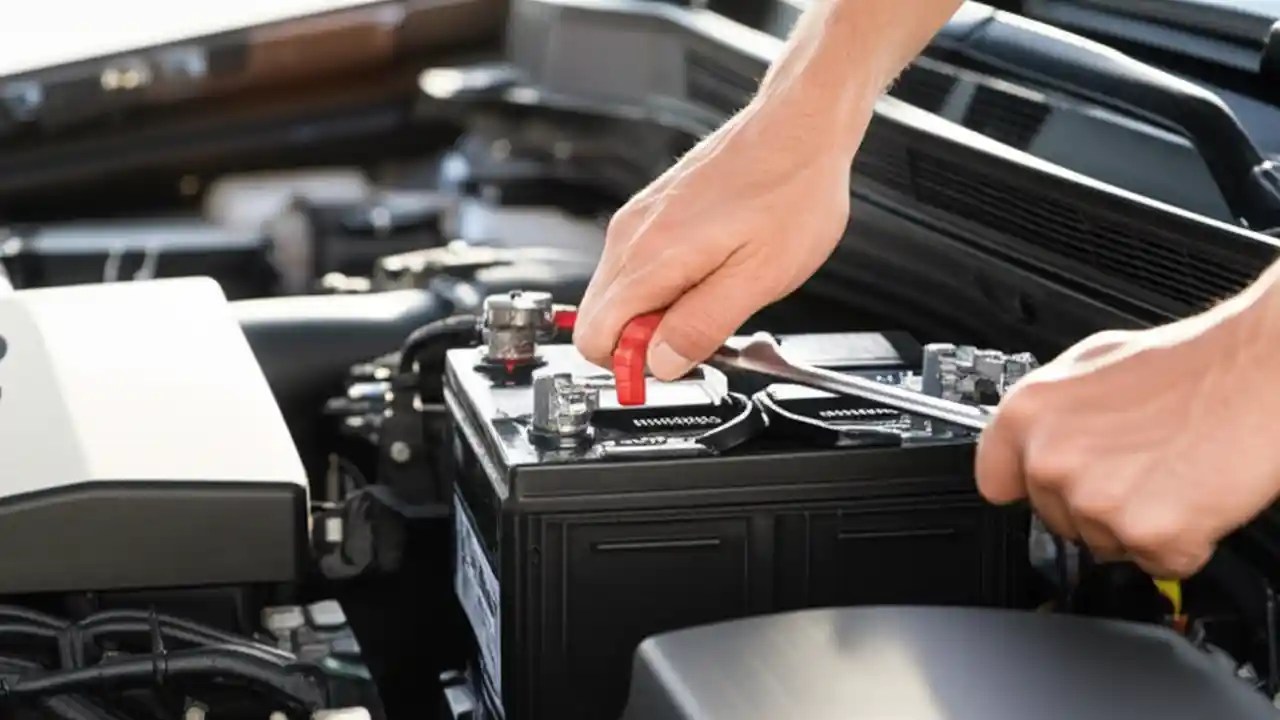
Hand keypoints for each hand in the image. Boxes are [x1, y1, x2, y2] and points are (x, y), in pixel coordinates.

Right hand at [572, 98, 867, 378]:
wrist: (801, 126)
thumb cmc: (791, 190)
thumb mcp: (759, 278)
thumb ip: (702, 326)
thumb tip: (662, 364)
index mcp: (650, 258)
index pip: (595, 338)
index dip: (631, 365)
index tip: (674, 363)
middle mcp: (632, 235)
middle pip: (602, 319)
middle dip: (646, 341)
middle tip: (704, 332)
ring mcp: (639, 220)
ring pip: (622, 295)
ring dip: (661, 311)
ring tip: (719, 293)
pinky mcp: (654, 211)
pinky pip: (640, 268)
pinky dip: (669, 284)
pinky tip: (715, 269)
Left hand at [976, 304, 1279, 577]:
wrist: (1259, 372)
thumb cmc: (1188, 365)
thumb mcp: (1089, 366)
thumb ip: (1048, 415)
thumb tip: (1028, 444)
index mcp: (1027, 415)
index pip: (994, 481)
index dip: (1028, 486)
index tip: (1049, 486)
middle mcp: (1052, 460)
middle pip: (1055, 519)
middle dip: (1094, 503)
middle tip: (1139, 464)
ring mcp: (1097, 502)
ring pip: (1104, 545)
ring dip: (1137, 524)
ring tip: (1170, 472)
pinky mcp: (1149, 535)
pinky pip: (1156, 561)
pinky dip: (1181, 543)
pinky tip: (1194, 497)